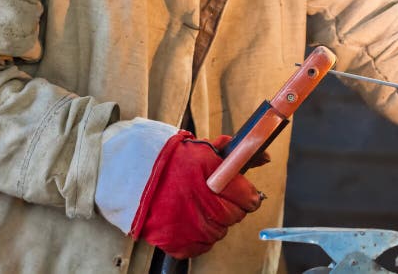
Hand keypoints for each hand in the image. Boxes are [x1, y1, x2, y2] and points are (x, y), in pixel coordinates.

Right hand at [131, 131, 264, 258]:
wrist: (132, 176)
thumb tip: (265, 157)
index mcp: (211, 175)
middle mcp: (203, 202)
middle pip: (235, 216)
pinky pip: (202, 246)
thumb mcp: (203, 150)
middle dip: (230, 206)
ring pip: (220, 232)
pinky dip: (198, 236)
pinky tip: (187, 219)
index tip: (241, 192)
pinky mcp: (178, 243)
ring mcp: (190, 226)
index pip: (248, 197)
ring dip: (214, 221)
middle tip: (214, 197)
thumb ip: (234, 155)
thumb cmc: (171, 161)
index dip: (246, 194)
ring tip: (197, 206)